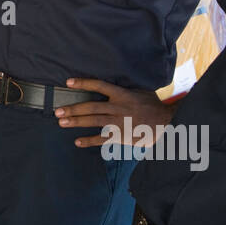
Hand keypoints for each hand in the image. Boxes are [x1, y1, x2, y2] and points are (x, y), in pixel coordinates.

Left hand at [55, 78, 174, 147]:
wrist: (168, 123)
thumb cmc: (154, 106)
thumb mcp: (141, 92)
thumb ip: (125, 89)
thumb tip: (113, 83)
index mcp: (122, 94)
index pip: (99, 85)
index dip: (83, 83)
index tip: (68, 82)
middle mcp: (118, 107)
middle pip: (91, 106)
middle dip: (73, 108)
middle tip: (57, 111)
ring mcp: (119, 122)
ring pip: (94, 120)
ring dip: (76, 121)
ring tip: (61, 122)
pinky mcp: (122, 135)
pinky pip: (103, 138)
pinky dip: (89, 141)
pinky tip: (78, 142)